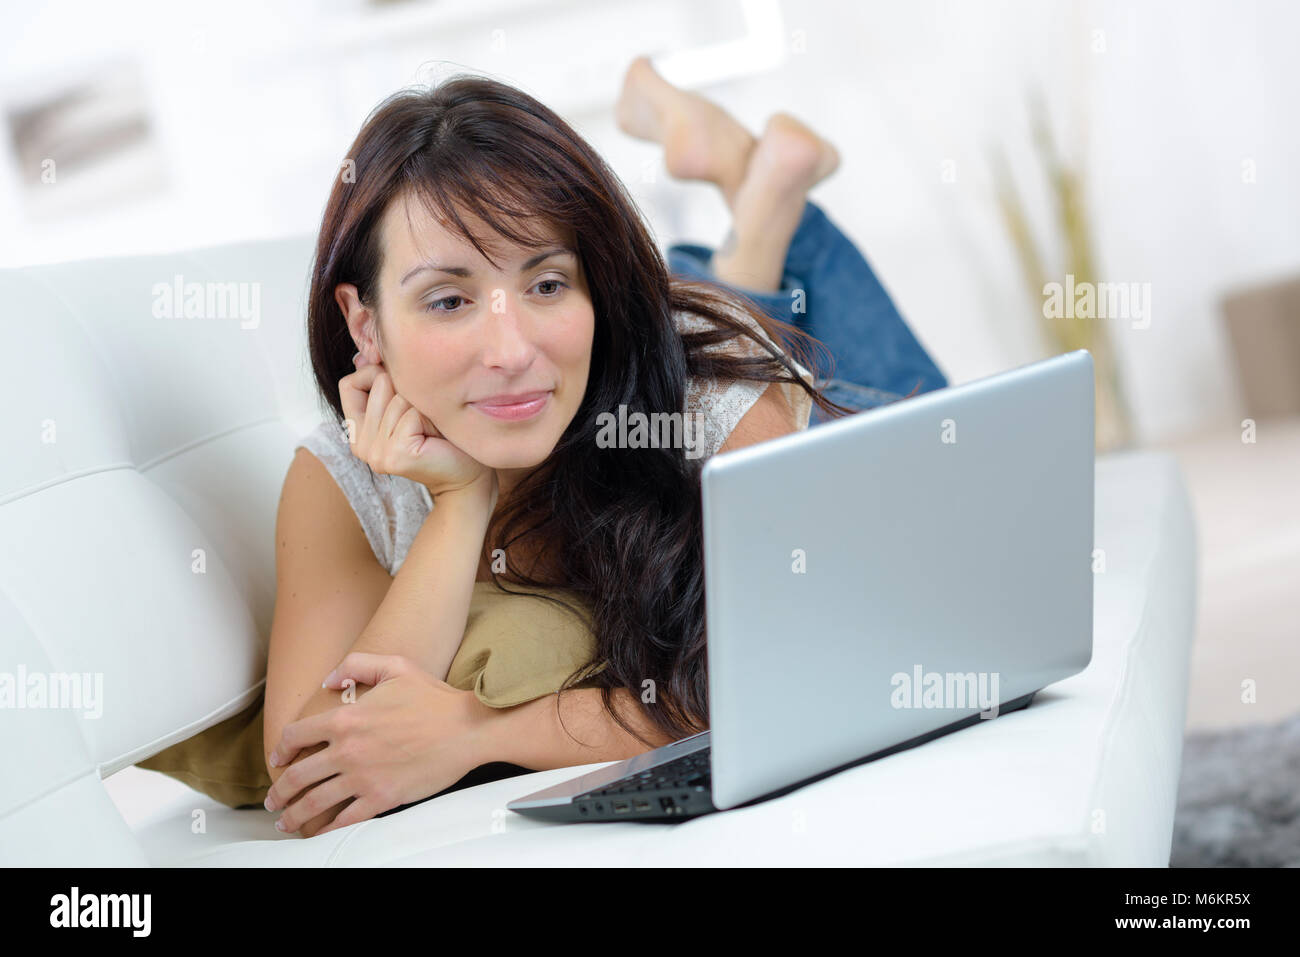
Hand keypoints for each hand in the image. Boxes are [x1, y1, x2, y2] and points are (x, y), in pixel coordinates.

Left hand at [264, 653, 488, 835]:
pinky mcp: (381, 798)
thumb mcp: (395, 666)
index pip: (297, 735)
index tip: (279, 759)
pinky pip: (345, 820)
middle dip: (280, 791)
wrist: (466, 729)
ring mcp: (363, 777)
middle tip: (274, 799)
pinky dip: (326, 830)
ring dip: (294, 814)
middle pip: (299, 776)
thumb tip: (328, 679)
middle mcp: (348, 750)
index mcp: (347, 718)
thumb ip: (356, 665)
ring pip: (315, 802)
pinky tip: (318, 833)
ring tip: (286, 821)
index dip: (281, 749)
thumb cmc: (434, 698)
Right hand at [340, 352, 498, 503]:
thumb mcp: (409, 403)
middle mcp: (360, 445)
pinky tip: (436, 438)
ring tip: (432, 428)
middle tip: (425, 419)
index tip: (402, 389)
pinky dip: (431, 419)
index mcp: (357, 432)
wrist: (467, 476)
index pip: (349, 384)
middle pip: (379, 384)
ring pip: (398, 398)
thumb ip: (384, 382)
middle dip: (409, 392)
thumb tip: (365, 354)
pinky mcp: (394, 456)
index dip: (374, 375)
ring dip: (424, 406)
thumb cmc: (443, 436)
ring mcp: (374, 453)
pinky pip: (411, 414)